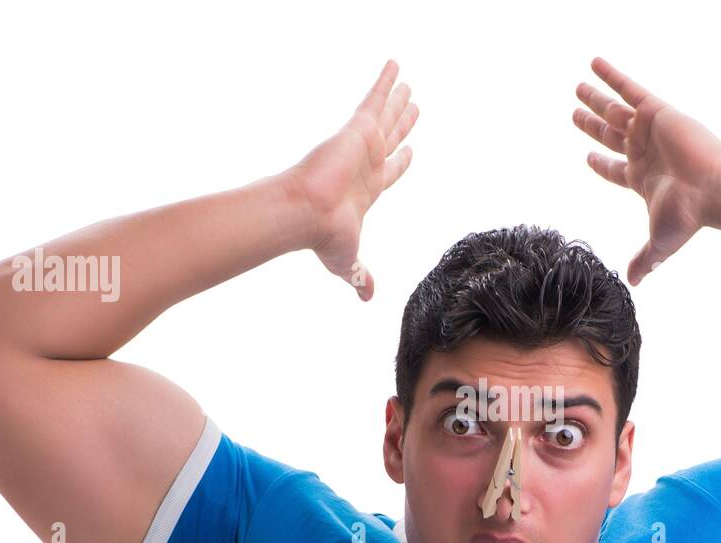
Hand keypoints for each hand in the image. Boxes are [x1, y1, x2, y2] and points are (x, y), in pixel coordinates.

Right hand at [281, 59, 418, 300]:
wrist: (306, 216)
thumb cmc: (324, 238)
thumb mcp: (349, 262)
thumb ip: (361, 277)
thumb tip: (367, 299)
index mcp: (366, 191)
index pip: (388, 172)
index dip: (400, 162)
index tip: (409, 151)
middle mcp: (365, 165)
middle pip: (390, 139)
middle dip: (402, 124)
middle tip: (414, 107)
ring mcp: (361, 146)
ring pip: (386, 118)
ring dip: (398, 100)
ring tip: (409, 85)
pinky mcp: (356, 131)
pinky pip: (375, 100)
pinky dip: (386, 81)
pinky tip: (397, 65)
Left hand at [574, 57, 720, 285]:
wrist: (715, 190)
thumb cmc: (690, 216)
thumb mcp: (659, 243)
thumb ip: (644, 260)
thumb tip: (634, 283)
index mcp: (642, 179)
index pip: (615, 170)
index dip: (600, 165)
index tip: (586, 159)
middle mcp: (644, 152)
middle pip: (609, 136)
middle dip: (592, 126)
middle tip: (575, 115)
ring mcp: (649, 131)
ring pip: (615, 112)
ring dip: (596, 100)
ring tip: (577, 89)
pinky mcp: (657, 112)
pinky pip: (630, 89)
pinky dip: (611, 76)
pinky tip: (593, 64)